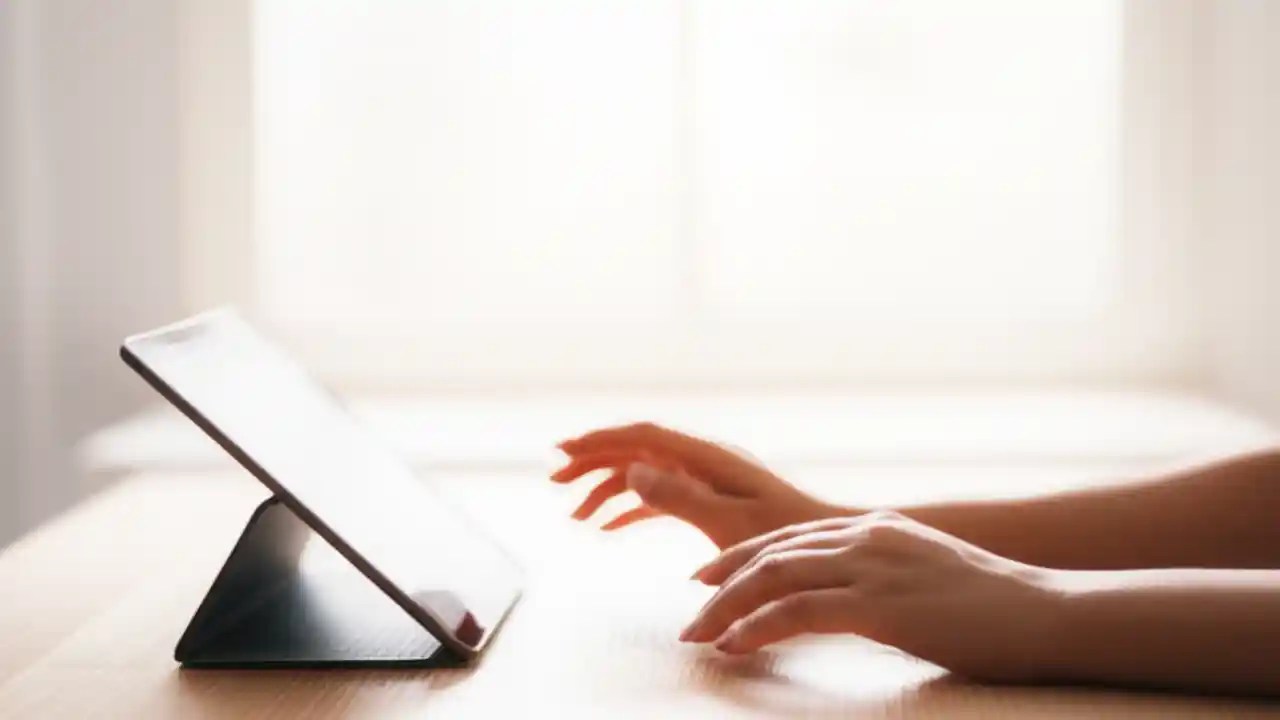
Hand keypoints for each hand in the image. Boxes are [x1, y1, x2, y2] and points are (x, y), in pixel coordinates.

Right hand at [551, 422, 841, 548]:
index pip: (642, 434)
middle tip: (553, 478)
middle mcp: (701, 459)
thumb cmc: (782, 535)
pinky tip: (606, 527)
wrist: (822, 547)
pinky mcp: (707, 499)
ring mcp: (703, 478)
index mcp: (706, 456)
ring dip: (605, 487)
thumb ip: (679, 496)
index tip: (561, 449)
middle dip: (592, 460)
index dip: (599, 438)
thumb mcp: (728, 520)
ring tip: (574, 514)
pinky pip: (658, 496)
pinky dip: (629, 508)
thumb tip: (632, 469)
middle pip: (635, 448)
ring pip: (641, 472)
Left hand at [682, 512, 1063, 682]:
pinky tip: (735, 646)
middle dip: (721, 585)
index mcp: (874, 528)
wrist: (1046, 614)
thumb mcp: (923, 577)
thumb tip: (847, 602)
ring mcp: (872, 566)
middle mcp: (865, 536)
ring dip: (727, 608)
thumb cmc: (991, 607)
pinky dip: (759, 626)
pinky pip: (799, 611)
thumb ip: (879, 578)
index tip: (704, 581)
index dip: (739, 559)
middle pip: (769, 553)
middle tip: (689, 619)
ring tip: (698, 637)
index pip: (787, 538)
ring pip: (773, 577)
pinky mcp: (881, 604)